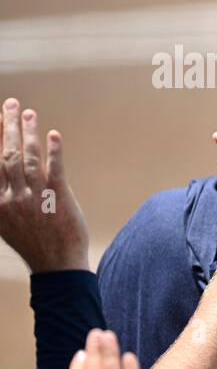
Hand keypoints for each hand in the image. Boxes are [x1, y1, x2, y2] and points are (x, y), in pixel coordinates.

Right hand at [0, 98, 89, 271]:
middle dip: (8, 126)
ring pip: (30, 158)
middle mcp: (12, 197)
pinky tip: (53, 135)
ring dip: (30, 132)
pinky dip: (54, 151)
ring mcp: (36, 197)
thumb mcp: (3, 221)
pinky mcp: (60, 198)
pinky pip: (56, 169)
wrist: (56, 264)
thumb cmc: (31, 240)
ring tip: (29, 113)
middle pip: (8, 154)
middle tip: (10, 104)